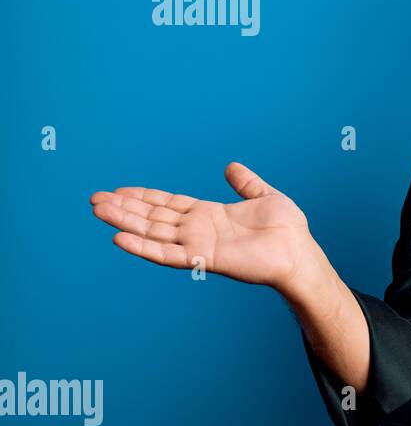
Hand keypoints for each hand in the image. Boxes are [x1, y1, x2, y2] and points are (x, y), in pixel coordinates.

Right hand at [88, 161, 316, 288]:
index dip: (144, 197)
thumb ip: (246, 183)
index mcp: (210, 215)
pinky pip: (167, 254)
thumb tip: (232, 166)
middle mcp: (199, 230)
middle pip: (154, 217)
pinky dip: (143, 247)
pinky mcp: (203, 259)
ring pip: (153, 232)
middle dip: (125, 208)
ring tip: (98, 210)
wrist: (300, 253)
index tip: (119, 190)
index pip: (169, 204)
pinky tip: (119, 239)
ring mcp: (198, 245)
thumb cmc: (288, 230)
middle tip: (95, 198)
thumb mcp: (265, 196)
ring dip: (125, 222)